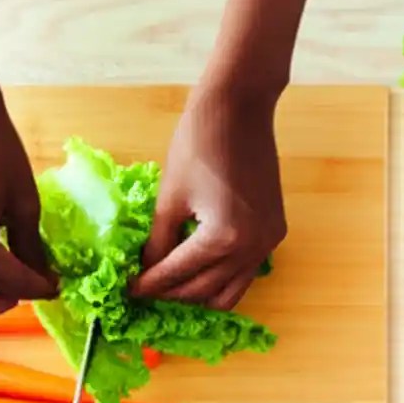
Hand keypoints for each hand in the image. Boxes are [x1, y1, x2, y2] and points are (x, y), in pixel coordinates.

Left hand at [131, 86, 285, 310]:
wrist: (240, 109)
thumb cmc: (199, 143)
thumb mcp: (170, 196)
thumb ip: (158, 240)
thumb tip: (146, 269)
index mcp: (222, 238)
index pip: (178, 274)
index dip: (149, 284)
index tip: (130, 290)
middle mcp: (251, 248)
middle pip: (204, 290)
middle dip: (171, 293)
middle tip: (145, 288)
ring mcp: (267, 242)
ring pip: (231, 290)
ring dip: (200, 293)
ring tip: (171, 284)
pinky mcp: (274, 232)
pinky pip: (246, 271)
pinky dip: (223, 277)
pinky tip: (200, 268)